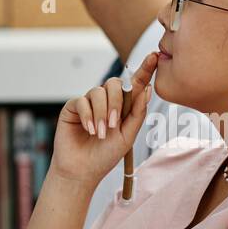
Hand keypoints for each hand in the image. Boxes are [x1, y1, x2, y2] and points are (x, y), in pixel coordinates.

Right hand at [47, 51, 158, 187]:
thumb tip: (147, 88)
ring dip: (101, 113)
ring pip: (98, 92)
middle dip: (116, 102)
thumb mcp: (128, 136)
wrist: (82, 171)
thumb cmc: (105, 156)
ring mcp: (89, 103)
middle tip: (113, 124)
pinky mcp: (73, 107)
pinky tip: (89, 130)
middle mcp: (106, 101)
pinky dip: (88, 115)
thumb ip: (138, 113)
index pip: (135, 84)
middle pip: (115, 84)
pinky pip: (82, 100)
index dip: (144, 69)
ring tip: (100, 133)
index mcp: (123, 107)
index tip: (154, 56)